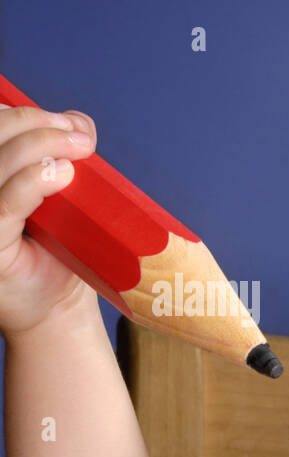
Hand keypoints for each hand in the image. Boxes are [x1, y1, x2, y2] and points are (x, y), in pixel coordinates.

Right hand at [0, 103, 98, 338]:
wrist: (55, 308)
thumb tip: (80, 122)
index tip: (73, 124)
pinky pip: (4, 203)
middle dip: (37, 125)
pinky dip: (32, 182)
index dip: (25, 115)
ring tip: (79, 151)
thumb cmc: (58, 253)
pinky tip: (61, 174)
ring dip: (40, 147)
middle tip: (81, 138)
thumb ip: (63, 160)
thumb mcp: (63, 200)